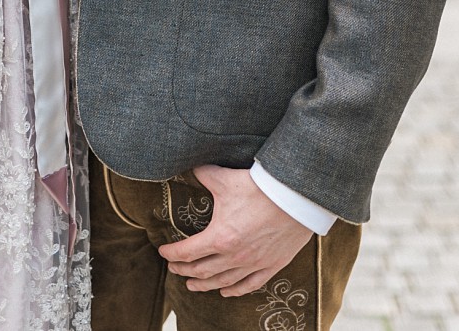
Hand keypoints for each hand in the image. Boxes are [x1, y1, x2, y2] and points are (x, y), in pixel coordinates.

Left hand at [159, 166, 312, 297]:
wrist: (295, 198)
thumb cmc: (260, 188)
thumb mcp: (226, 179)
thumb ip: (205, 174)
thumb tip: (192, 166)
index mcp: (220, 237)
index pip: (188, 251)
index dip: (172, 253)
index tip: (163, 251)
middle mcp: (234, 256)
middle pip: (202, 270)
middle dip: (184, 269)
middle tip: (174, 268)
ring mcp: (253, 263)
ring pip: (223, 281)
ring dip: (204, 285)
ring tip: (192, 285)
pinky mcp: (271, 265)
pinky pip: (249, 285)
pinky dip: (234, 290)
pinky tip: (225, 291)